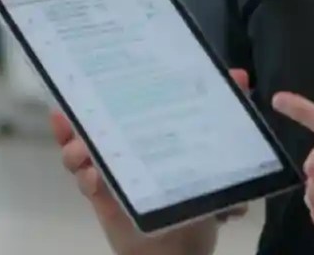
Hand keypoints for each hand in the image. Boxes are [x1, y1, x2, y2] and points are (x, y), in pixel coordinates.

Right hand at [52, 68, 251, 254]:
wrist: (181, 247)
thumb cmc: (198, 197)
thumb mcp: (217, 154)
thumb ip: (229, 115)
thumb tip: (241, 76)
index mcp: (144, 131)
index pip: (119, 104)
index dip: (101, 90)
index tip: (88, 79)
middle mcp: (125, 146)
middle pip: (91, 124)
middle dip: (79, 116)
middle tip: (72, 114)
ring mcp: (111, 171)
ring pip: (80, 151)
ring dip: (76, 148)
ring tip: (83, 151)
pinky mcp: (103, 196)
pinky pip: (84, 180)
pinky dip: (83, 176)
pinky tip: (92, 176)